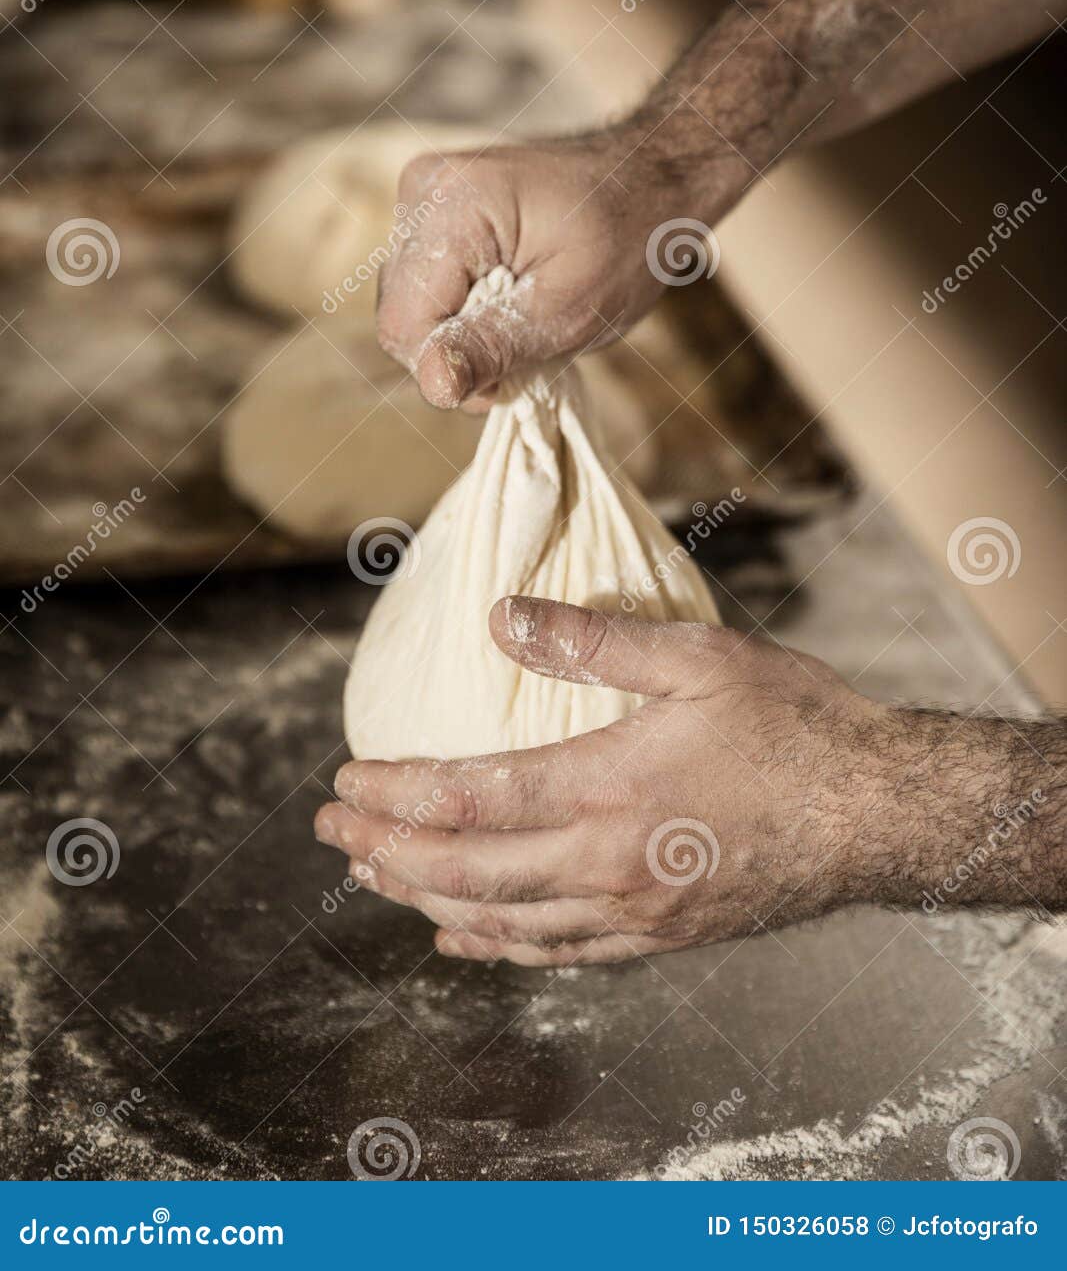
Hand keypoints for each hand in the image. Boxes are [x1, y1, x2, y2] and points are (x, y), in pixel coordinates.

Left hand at [314, 596, 881, 965]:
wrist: (881, 815)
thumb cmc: (796, 727)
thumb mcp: (698, 657)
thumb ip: (591, 642)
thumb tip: (500, 617)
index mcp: (607, 789)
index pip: (467, 801)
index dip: (393, 795)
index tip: (344, 781)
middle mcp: (605, 866)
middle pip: (463, 873)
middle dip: (383, 852)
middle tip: (330, 831)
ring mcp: (631, 913)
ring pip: (498, 922)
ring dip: (423, 900)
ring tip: (373, 877)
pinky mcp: (658, 937)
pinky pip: (554, 953)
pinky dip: (494, 946)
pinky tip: (464, 938)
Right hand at [375, 132, 706, 410]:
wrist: (646, 179)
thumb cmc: (626, 239)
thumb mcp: (572, 308)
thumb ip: (496, 345)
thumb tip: (434, 387)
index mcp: (454, 204)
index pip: (406, 323)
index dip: (451, 366)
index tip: (511, 374)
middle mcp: (422, 191)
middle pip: (400, 316)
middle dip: (457, 351)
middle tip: (528, 346)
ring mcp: (422, 197)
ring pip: (408, 307)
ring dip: (461, 334)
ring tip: (523, 319)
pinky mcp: (430, 210)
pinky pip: (423, 286)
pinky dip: (462, 310)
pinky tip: (507, 299)